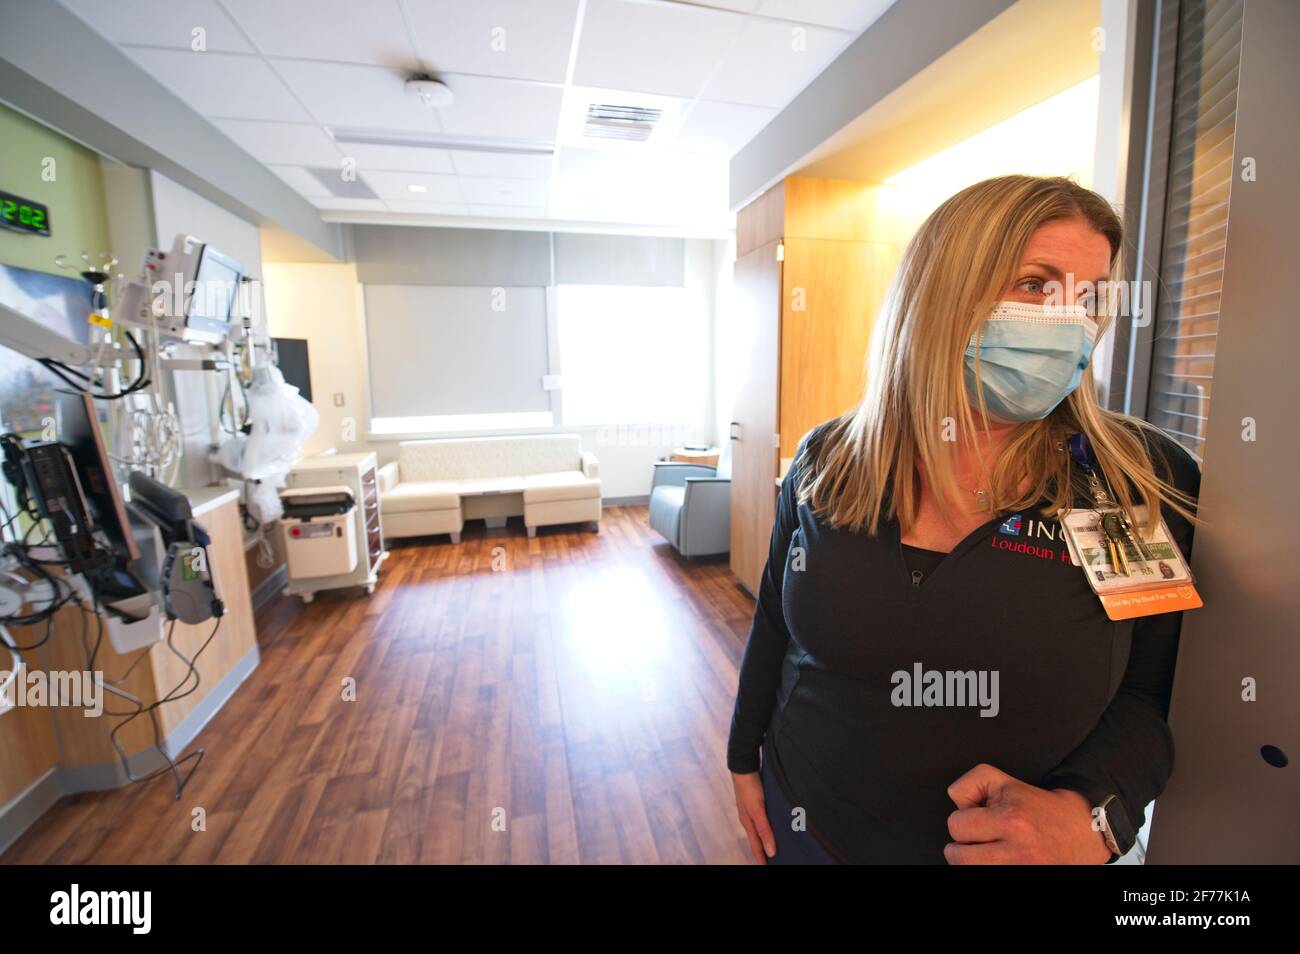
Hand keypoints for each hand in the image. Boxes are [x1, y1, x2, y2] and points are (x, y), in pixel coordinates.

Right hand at [732, 771, 775, 863]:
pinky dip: (767, 827)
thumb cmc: (749, 788)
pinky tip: (772, 825)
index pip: (756, 846)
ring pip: (759, 830)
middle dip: (763, 851)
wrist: (744, 766)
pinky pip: (762, 820)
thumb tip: (771, 852)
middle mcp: (749, 819)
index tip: (765, 869)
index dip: (761, 859)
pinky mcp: (755, 802)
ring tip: (773, 847)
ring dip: (765, 839)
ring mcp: (751, 810)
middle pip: (757, 840)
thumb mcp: (757, 810)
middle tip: (771, 861)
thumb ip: (764, 830)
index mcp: (748, 823)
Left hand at [944, 763, 1112, 863]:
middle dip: (962, 847)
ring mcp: (1024, 869)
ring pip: (971, 871)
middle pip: (960, 857)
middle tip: (977, 840)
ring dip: (973, 862)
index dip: (962, 820)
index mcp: (1011, 820)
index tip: (976, 820)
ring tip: (987, 852)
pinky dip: (989, 869)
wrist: (1081, 830)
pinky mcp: (1028, 880)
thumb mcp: (1004, 782)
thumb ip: (971, 784)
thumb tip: (956, 802)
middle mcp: (1018, 849)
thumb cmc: (1041, 807)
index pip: (957, 826)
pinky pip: (990, 879)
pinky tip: (998, 861)